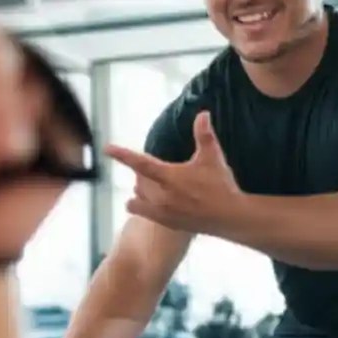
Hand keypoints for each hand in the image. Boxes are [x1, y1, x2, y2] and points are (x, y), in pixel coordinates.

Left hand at [105, 111, 241, 233]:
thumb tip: (203, 114)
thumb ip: (204, 135)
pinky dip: (141, 205)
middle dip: (141, 174)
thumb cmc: (221, 185)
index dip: (122, 155)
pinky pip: (143, 212)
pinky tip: (147, 201)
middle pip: (138, 181)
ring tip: (151, 185)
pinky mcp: (166, 223)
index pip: (140, 163)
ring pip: (137, 198)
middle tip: (152, 168)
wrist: (230, 218)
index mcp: (170, 177)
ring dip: (139, 190)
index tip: (107, 148)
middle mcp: (162, 196)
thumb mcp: (213, 157)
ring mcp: (162, 212)